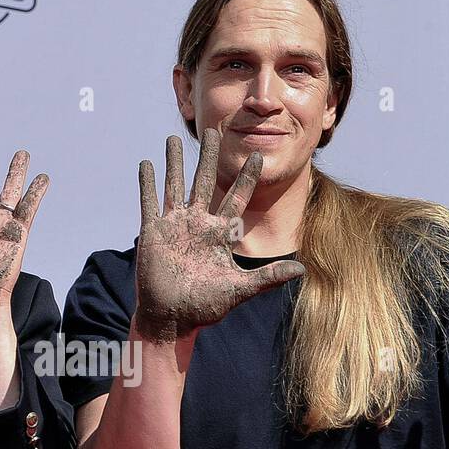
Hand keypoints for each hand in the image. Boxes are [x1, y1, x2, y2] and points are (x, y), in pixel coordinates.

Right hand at [134, 128, 304, 343]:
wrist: (170, 318)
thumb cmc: (204, 307)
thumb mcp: (239, 290)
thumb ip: (268, 278)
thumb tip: (302, 271)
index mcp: (218, 234)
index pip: (236, 199)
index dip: (246, 178)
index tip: (257, 156)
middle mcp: (197, 224)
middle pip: (203, 182)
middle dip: (207, 157)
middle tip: (212, 130)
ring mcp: (173, 226)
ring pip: (174, 185)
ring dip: (174, 162)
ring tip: (173, 139)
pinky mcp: (152, 233)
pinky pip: (149, 202)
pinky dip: (147, 183)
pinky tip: (146, 163)